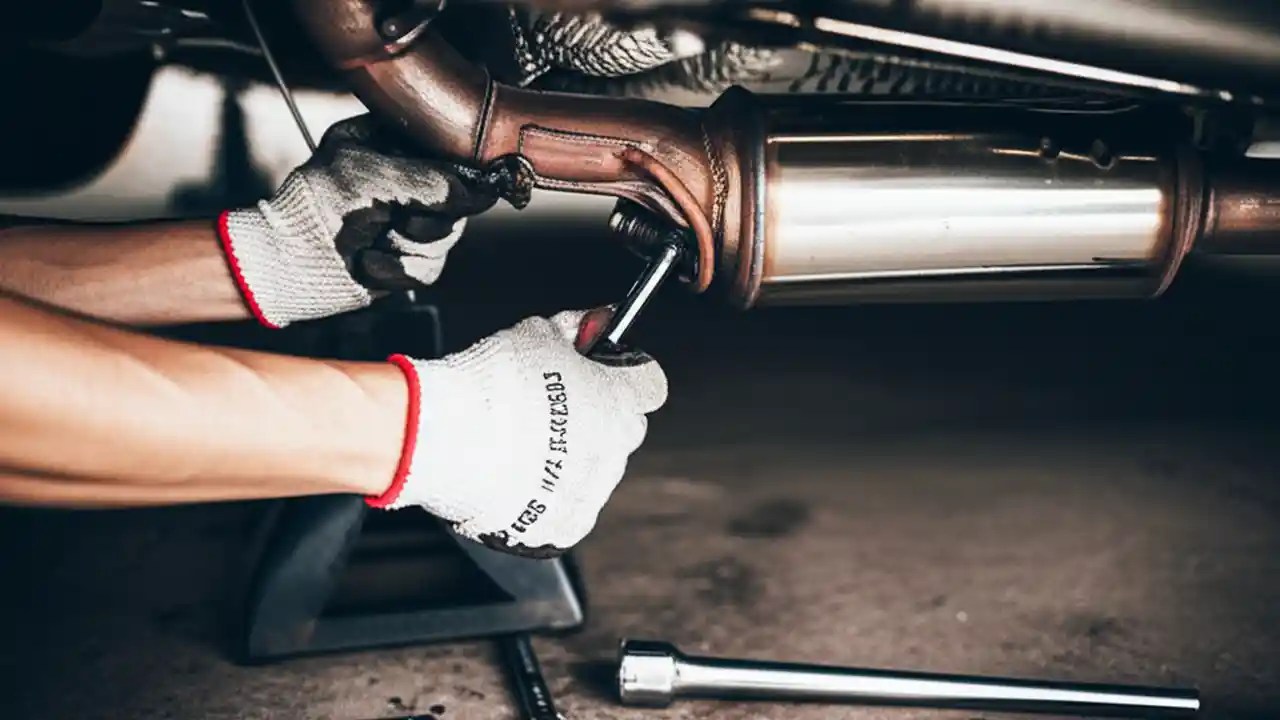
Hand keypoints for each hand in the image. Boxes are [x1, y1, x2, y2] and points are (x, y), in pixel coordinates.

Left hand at [217, 115, 497, 327]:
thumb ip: (428, 179)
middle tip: (388, 215)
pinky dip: (394, 269)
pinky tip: (366, 261)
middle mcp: (415, 183)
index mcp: (402, 147)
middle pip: (460, 202)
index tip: (451, 189)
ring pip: (446, 239)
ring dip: (402, 243)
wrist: (287, 259)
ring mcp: (415, 221)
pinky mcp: (411, 258)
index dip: (458, 175)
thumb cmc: (316, 202)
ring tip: (368, 238)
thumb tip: (480, 193)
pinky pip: (429, 269)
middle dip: (421, 216)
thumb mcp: (369, 175)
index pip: (455, 156)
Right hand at [371, 310, 667, 556]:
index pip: (650, 384)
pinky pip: (568, 509)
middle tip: (555, 410)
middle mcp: (613, 449)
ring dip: (572, 459)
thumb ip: (577, 328)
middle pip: (623, 430)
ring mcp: (590, 491)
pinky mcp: (564, 526)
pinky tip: (518, 477)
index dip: (625, 375)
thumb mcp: (537, 333)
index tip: (603, 373)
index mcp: (618, 400)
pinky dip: (549, 498)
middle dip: (599, 418)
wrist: (444, 437)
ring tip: (524, 445)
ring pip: (595, 471)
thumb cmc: (489, 384)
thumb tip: (597, 320)